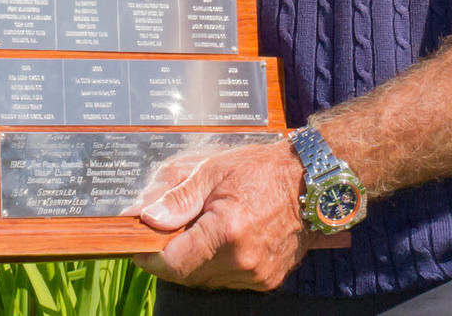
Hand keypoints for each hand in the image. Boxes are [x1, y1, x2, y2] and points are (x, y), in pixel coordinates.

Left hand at [134, 141, 308, 290]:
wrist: (311, 182)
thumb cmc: (263, 171)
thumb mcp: (214, 171)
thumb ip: (178, 198)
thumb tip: (148, 218)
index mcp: (226, 232)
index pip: (172, 263)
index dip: (150, 256)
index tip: (141, 245)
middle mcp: (242, 260)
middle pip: (186, 276)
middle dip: (171, 257)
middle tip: (170, 232)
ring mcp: (257, 275)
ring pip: (206, 281)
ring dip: (194, 262)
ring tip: (202, 230)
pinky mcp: (267, 280)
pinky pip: (228, 281)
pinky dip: (217, 265)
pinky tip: (224, 240)